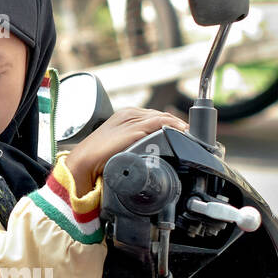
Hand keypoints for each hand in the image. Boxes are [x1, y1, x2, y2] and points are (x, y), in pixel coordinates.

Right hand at [65, 108, 190, 189]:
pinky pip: (160, 124)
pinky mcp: (134, 129)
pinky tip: (183, 134)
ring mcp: (132, 120)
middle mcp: (129, 114)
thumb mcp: (120, 144)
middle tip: (194, 137)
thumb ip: (135, 142)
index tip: (185, 135)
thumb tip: (151, 151)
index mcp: (125, 115)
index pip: (157, 116)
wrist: (83, 163)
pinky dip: (174, 127)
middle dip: (178, 125)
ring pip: (164, 118)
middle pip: (163, 116)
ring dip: (180, 126)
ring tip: (193, 137)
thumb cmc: (97, 158)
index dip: (173, 124)